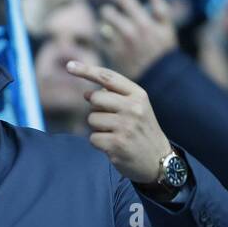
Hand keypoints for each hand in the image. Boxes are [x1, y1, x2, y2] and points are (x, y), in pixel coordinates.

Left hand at [70, 60, 170, 183]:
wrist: (159, 161)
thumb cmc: (142, 131)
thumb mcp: (138, 108)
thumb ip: (116, 97)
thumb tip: (87, 94)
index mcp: (139, 95)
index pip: (108, 77)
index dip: (86, 70)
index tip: (69, 66)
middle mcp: (133, 108)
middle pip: (95, 98)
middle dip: (95, 109)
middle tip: (110, 121)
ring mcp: (125, 127)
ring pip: (91, 119)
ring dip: (98, 128)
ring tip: (116, 135)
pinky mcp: (116, 145)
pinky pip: (92, 138)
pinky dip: (99, 143)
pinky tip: (114, 146)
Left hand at [98, 0, 177, 80]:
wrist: (159, 78)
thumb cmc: (163, 51)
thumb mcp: (167, 29)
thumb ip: (162, 8)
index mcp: (145, 22)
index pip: (125, 0)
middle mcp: (131, 32)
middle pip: (109, 13)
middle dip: (107, 10)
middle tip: (107, 11)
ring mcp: (120, 44)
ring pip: (102, 26)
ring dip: (103, 23)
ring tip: (107, 25)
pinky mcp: (113, 55)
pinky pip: (100, 40)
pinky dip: (101, 37)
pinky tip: (105, 37)